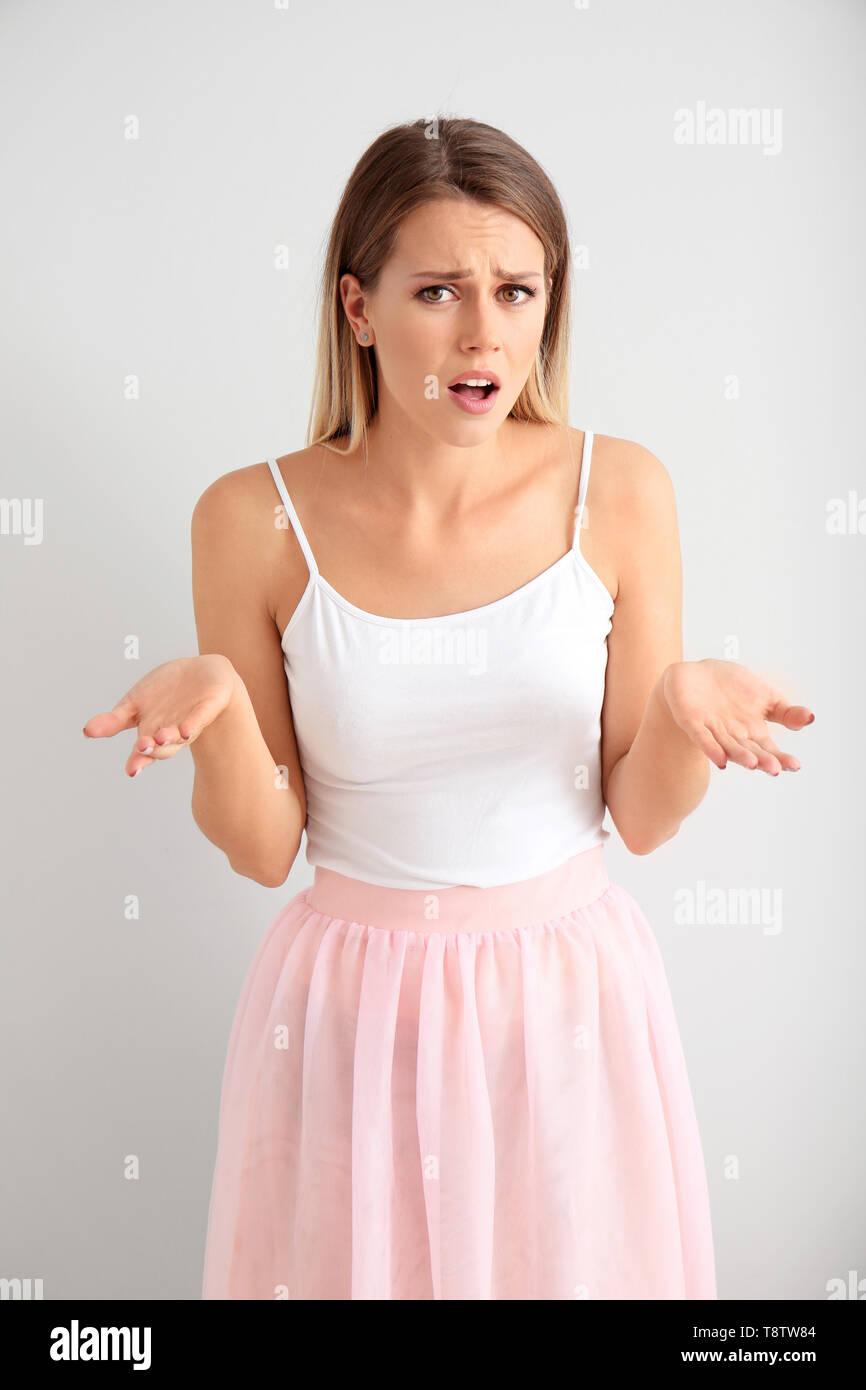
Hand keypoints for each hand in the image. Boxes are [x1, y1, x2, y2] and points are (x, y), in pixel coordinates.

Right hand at [82, 654, 238, 777]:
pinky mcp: (206, 708)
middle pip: (162, 748)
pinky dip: (192, 724)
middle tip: (142, 747)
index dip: (138, 761)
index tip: (131, 770)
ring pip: (180, 736)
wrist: (201, 672)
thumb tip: (86, 731)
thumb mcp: (134, 703)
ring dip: (170, 739)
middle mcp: (170, 732)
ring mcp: (189, 721)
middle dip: (152, 750)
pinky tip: (186, 730)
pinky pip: (199, 719)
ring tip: (160, 738)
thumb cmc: (166, 692)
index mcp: (151, 733)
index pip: (143, 752)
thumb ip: (114, 720)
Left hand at [661, 658, 814, 773]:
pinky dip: (711, 748)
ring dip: (740, 756)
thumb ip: (786, 712)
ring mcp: (713, 730)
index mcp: (753, 731)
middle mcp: (734, 735)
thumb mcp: (765, 696)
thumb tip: (811, 718)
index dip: (781, 757)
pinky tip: (720, 760)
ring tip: (754, 764)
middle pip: (750, 751)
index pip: (769, 749)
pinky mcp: (693, 722)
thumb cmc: (732, 688)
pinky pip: (702, 737)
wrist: (697, 673)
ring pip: (728, 746)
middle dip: (763, 760)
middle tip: (775, 769)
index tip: (795, 765)